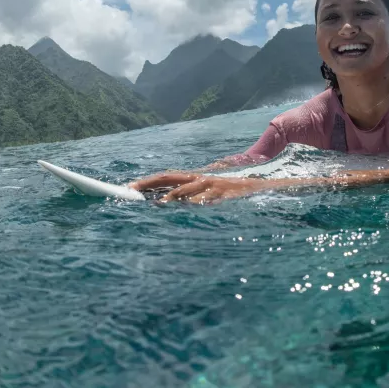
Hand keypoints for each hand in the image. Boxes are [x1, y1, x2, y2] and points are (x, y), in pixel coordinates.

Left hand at [128, 173, 269, 204]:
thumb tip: (164, 205)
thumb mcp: (208, 193)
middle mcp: (199, 178)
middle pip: (169, 178)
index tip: (128, 188)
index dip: (146, 182)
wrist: (259, 189)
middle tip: (132, 192)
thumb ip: (190, 197)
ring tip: (157, 205)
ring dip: (170, 198)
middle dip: (149, 184)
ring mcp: (210, 185)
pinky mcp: (222, 194)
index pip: (165, 177)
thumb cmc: (230, 195)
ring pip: (186, 190)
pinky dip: (194, 205)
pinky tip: (186, 210)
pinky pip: (205, 200)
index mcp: (194, 178)